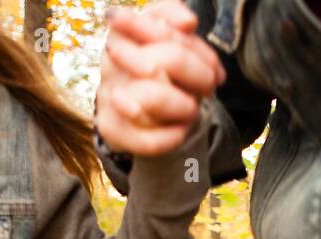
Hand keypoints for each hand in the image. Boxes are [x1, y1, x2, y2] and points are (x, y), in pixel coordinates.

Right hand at [96, 0, 225, 156]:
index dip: (187, 43)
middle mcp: (111, 62)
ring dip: (186, 106)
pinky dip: (173, 136)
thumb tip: (188, 22)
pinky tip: (182, 130)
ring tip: (194, 109)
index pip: (155, 28)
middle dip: (196, 74)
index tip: (210, 60)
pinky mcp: (111, 128)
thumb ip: (173, 17)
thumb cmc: (160, 66)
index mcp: (123, 32)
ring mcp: (108, 95)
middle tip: (211, 84)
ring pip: (154, 98)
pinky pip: (147, 139)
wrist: (141, 109)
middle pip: (159, 63)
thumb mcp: (166, 35)